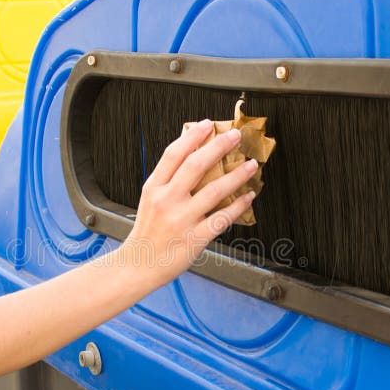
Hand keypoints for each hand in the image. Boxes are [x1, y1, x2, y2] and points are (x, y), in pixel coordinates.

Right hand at [121, 119, 258, 285]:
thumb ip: (167, 179)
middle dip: (219, 146)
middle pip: (196, 165)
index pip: (174, 153)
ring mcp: (181, 220)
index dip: (193, 135)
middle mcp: (167, 200)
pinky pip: (222, 218)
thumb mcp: (149, 199)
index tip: (208, 124)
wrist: (139, 265)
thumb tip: (192, 154)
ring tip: (250, 166)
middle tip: (236, 137)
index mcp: (154, 187)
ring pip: (215, 190)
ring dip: (237, 175)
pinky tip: (248, 197)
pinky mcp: (195, 238)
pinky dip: (239, 206)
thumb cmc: (147, 232)